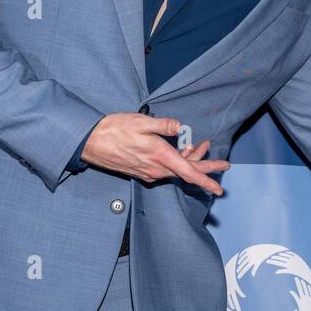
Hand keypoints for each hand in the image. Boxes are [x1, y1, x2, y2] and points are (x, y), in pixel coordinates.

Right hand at [81, 113, 229, 195]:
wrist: (91, 142)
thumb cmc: (115, 130)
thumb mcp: (141, 122)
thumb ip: (164, 125)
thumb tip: (180, 127)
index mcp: (159, 156)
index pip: (189, 172)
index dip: (206, 179)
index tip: (219, 188)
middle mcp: (155, 169)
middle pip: (186, 171)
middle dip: (204, 164)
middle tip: (218, 158)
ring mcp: (148, 172)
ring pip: (176, 170)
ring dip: (190, 159)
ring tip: (200, 144)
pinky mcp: (142, 171)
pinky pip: (166, 170)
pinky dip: (177, 161)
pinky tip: (181, 150)